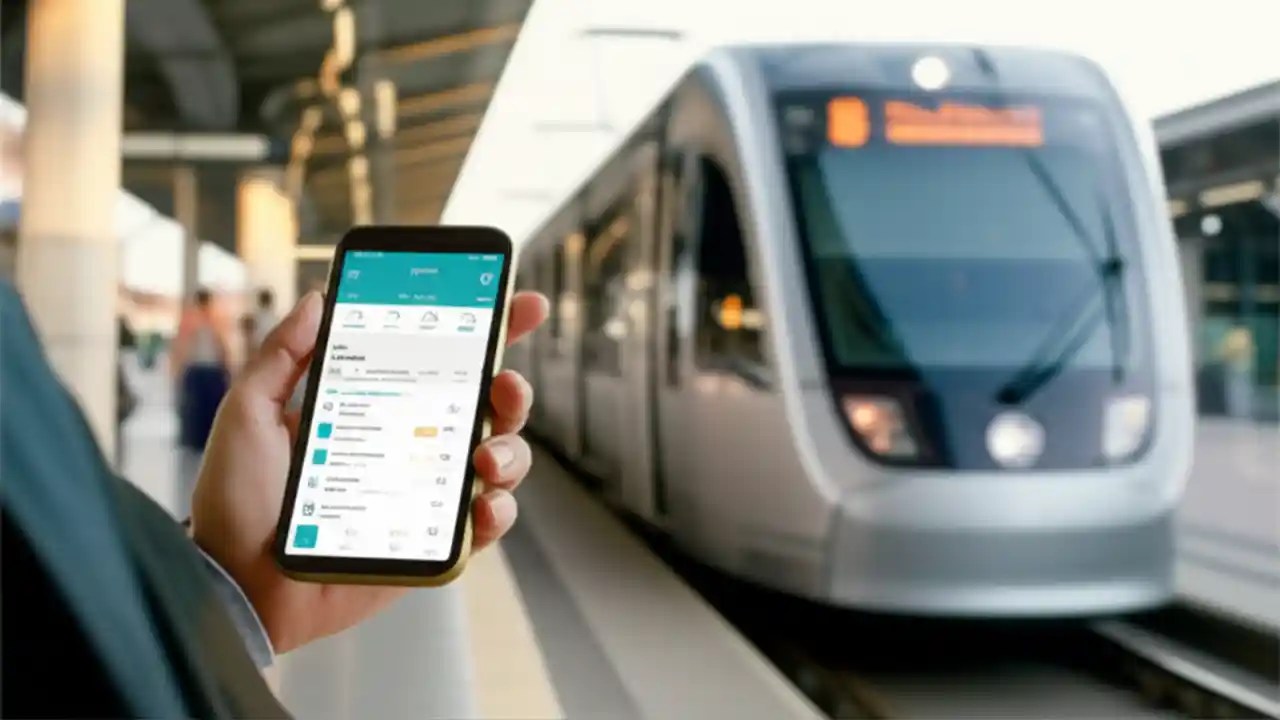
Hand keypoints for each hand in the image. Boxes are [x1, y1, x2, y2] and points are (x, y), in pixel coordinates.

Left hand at [191, 290, 548, 653]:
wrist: (237, 586)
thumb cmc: (235, 503)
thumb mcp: (249, 414)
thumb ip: (281, 356)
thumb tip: (318, 299)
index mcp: (377, 407)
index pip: (443, 361)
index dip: (489, 331)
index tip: (521, 304)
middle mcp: (411, 445)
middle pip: (487, 408)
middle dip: (513, 390)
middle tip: (505, 385)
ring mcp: (428, 494)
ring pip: (500, 460)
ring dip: (510, 451)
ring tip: (483, 460)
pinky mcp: (434, 543)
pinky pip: (487, 523)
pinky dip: (499, 511)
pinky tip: (484, 505)